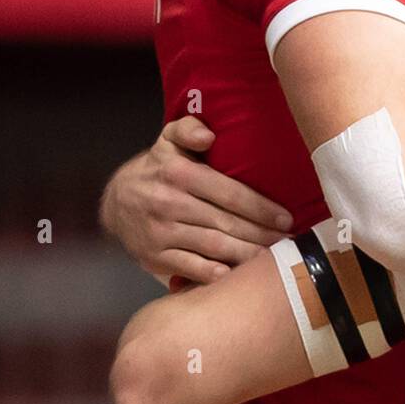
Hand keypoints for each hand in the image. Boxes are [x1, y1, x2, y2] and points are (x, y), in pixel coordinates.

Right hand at [98, 115, 292, 284]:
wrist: (115, 201)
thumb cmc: (156, 168)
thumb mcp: (168, 138)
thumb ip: (188, 128)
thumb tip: (209, 135)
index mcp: (178, 173)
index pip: (229, 192)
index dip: (260, 207)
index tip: (286, 218)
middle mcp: (169, 204)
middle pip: (226, 222)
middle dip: (262, 234)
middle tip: (289, 242)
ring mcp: (161, 234)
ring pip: (213, 247)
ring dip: (246, 255)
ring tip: (273, 258)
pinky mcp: (154, 257)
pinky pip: (190, 267)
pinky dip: (215, 274)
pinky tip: (237, 276)